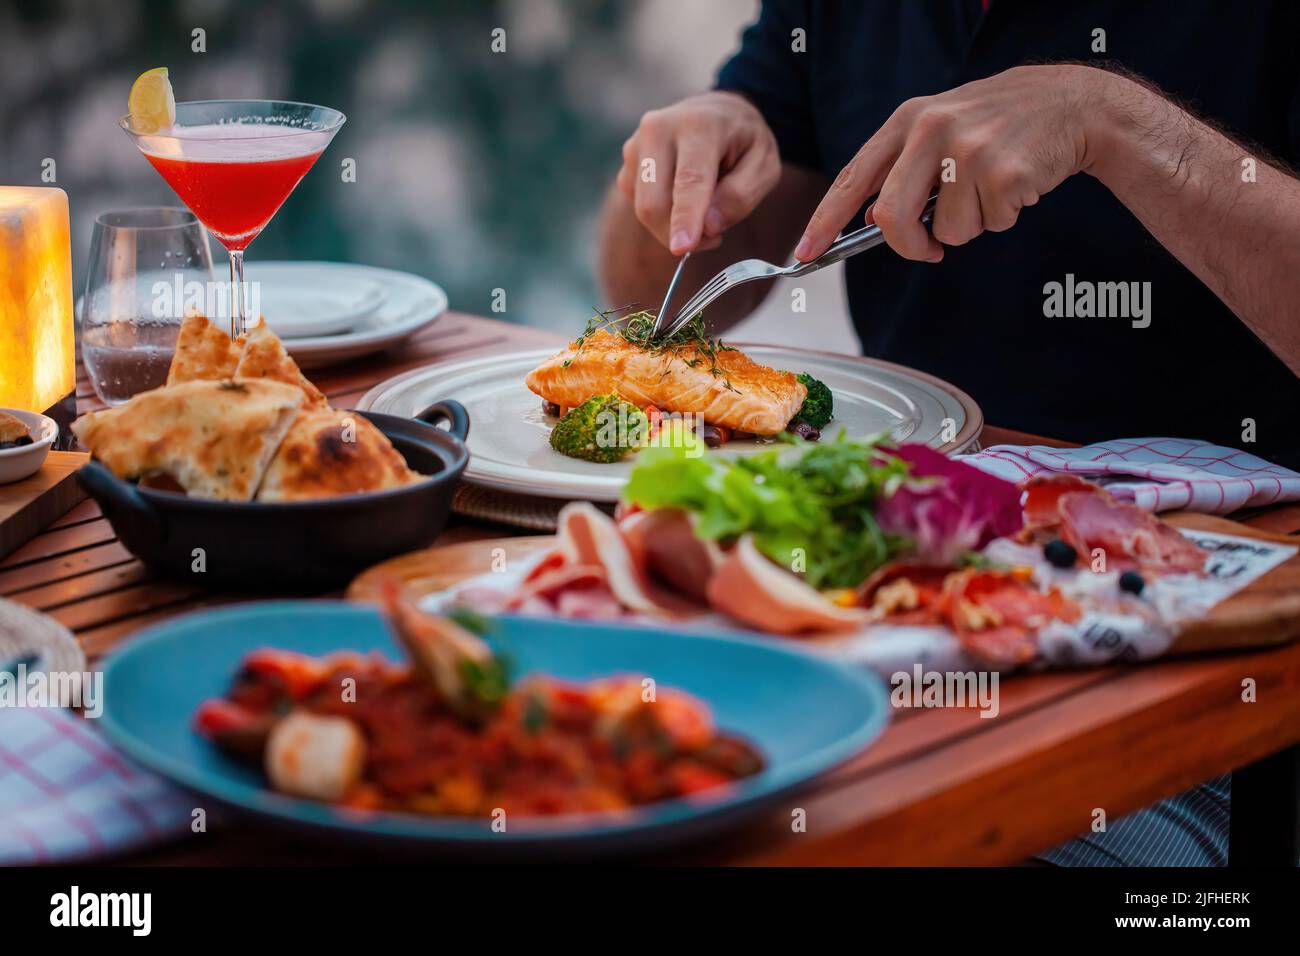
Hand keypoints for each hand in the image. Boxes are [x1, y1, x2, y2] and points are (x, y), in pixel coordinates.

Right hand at [617, 91, 780, 254]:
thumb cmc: (744, 141)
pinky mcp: (628, 160)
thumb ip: (741, 196)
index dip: (685, 218)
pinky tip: (683, 197)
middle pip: (654, 201)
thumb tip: (708, 227)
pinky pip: (639, 203)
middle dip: (678, 233)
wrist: (717, 112)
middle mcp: (659, 128)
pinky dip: (663, 214)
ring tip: (704, 211)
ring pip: (644, 208)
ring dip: (672, 226)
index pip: (689, 180)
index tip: (681, 248)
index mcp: (699, 125)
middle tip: (714, 237)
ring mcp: (637, 143)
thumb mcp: (765, 166)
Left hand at [794, 65, 1103, 262]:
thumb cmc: (999, 124)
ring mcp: (969, 149)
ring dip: (970, 226)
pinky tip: (1016, 185)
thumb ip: (903, 171)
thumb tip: (873, 220)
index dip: (825, 221)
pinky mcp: (1005, 171)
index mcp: (908, 119)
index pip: (853, 178)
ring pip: (947, 231)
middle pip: (893, 218)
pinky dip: (1003, 217)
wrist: (1072, 104)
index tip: (803, 254)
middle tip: (930, 249)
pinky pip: (989, 225)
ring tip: (991, 189)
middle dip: (910, 246)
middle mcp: (931, 128)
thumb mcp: (940, 131)